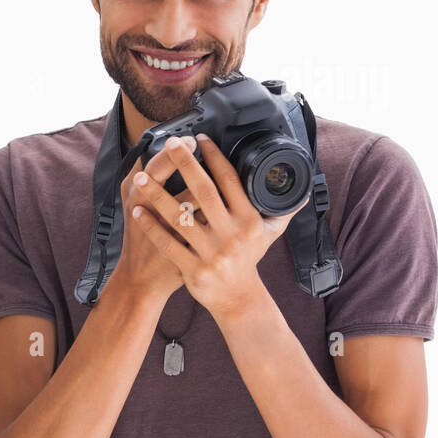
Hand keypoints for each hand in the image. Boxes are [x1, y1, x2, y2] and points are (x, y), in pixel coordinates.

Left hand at [129, 133, 305, 319]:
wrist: (238, 298)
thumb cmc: (250, 259)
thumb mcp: (271, 233)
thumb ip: (282, 210)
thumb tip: (301, 189)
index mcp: (250, 220)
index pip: (230, 181)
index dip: (214, 157)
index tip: (199, 139)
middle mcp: (232, 235)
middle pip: (204, 192)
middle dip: (186, 164)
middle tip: (169, 143)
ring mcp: (212, 253)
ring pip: (180, 218)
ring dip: (158, 195)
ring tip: (141, 177)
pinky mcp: (194, 270)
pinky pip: (168, 243)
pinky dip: (151, 227)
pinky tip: (136, 211)